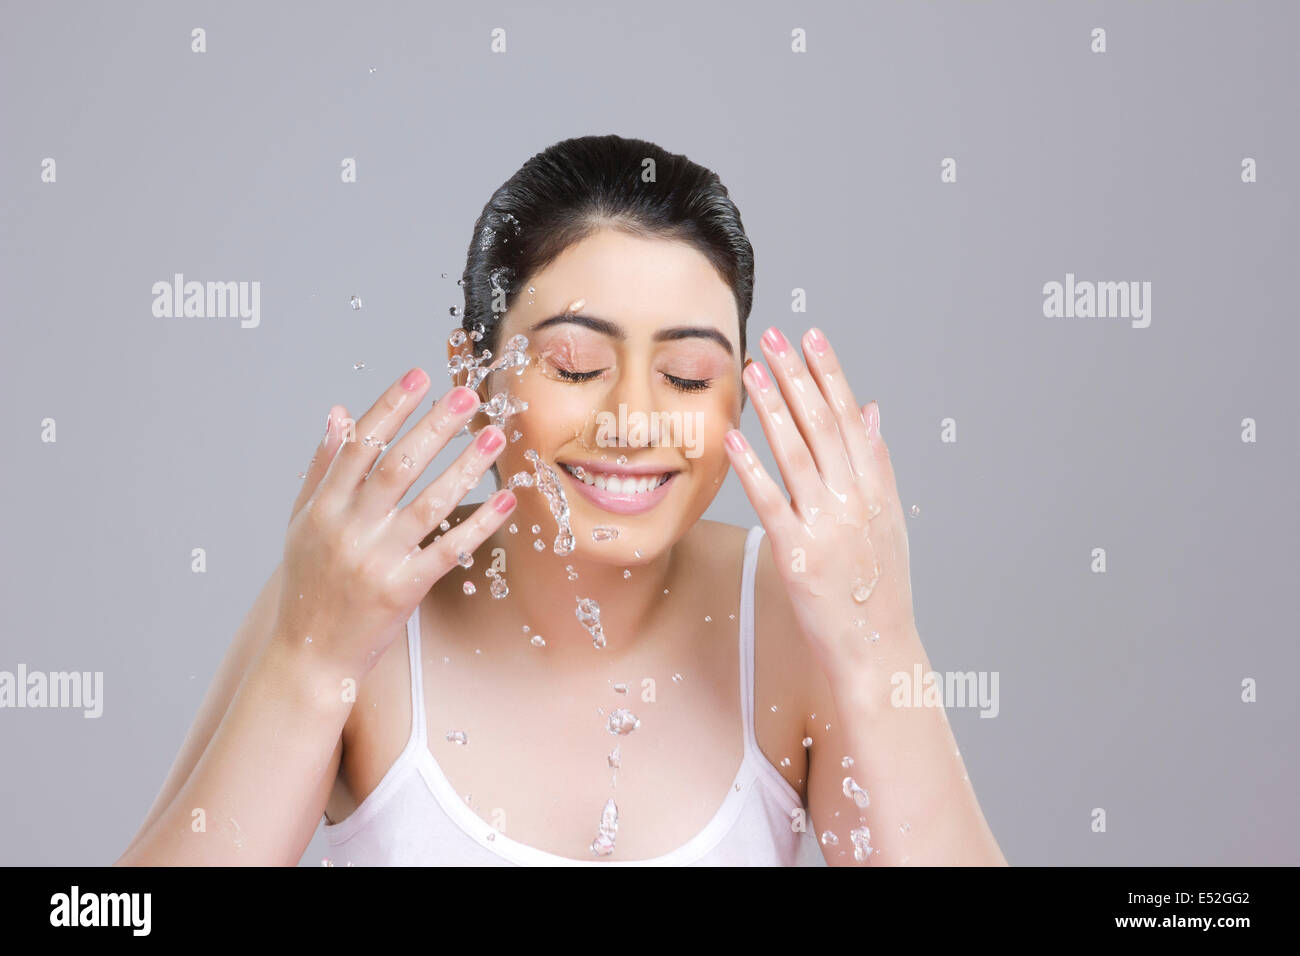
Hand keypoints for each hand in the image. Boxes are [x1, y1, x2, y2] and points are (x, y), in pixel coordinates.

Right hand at [275, 368, 517, 677]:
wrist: (309, 655)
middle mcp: (348, 529)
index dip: (391, 406)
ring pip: (429, 504)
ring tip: (495, 437)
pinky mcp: (403, 590)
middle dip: (434, 426)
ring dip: (465, 466)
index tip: (418, 375)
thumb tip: (339, 413)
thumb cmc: (308, 585)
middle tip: (467, 395)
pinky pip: (448, 549)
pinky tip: (505, 499)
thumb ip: (323, 467)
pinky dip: (478, 522)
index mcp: (322, 508)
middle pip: (397, 466)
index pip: (359, 445)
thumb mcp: (302, 523)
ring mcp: (376, 561)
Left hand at [723, 326, 916, 676]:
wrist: (880, 651)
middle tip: (774, 336)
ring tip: (753, 370)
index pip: (851, 417)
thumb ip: (875, 463)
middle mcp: (856, 501)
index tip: (811, 337)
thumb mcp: (887, 520)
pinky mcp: (799, 556)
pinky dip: (752, 468)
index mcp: (876, 489)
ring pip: (798, 454)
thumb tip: (871, 409)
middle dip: (797, 376)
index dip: (830, 373)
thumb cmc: (878, 587)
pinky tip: (733, 437)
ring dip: (774, 408)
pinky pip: (771, 503)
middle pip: (824, 425)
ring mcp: (828, 527)